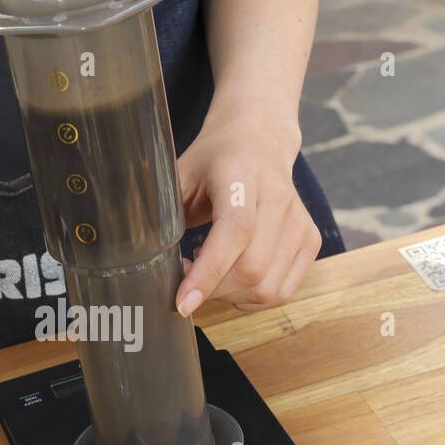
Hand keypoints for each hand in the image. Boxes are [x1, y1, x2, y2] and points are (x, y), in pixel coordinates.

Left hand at [174, 109, 321, 315]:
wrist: (258, 142)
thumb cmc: (211, 163)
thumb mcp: (177, 177)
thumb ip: (160, 215)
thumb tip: (135, 260)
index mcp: (241, 176)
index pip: (234, 232)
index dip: (208, 274)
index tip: (182, 303)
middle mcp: (278, 197)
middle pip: (251, 270)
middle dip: (212, 290)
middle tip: (187, 280)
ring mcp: (300, 220)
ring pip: (267, 288)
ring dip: (230, 297)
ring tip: (210, 275)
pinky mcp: (310, 239)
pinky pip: (282, 292)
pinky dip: (253, 298)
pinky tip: (233, 278)